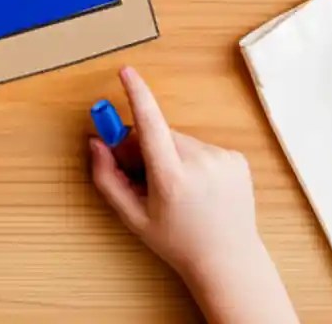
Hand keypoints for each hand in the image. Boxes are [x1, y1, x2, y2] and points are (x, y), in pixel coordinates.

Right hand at [89, 67, 262, 278]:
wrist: (228, 259)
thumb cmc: (177, 241)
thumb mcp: (133, 217)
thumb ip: (107, 178)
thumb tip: (96, 142)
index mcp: (172, 179)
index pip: (151, 125)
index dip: (137, 94)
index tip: (126, 72)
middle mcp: (200, 163)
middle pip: (160, 134)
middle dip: (145, 147)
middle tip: (142, 176)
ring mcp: (222, 159)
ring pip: (180, 141)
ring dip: (170, 154)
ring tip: (178, 189)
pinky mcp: (236, 158)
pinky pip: (201, 148)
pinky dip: (193, 160)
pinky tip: (198, 187)